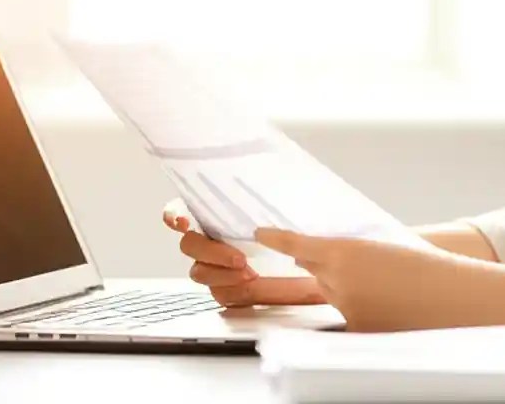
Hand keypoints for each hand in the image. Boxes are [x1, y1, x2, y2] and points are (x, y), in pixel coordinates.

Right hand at [161, 199, 326, 307]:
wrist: (329, 273)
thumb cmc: (308, 239)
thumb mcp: (298, 223)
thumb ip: (279, 222)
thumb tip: (269, 218)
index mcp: (222, 216)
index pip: (185, 210)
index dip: (176, 215)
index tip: (182, 222)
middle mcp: (216, 241)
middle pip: (190, 244)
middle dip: (211, 252)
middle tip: (239, 258)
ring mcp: (220, 268)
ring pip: (200, 272)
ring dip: (222, 274)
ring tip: (249, 275)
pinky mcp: (231, 291)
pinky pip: (218, 294)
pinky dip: (231, 291)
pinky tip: (247, 287)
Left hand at [255, 227, 493, 331]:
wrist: (454, 297)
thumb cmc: (427, 266)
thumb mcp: (384, 245)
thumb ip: (349, 249)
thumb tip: (322, 255)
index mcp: (344, 252)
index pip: (298, 245)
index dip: (276, 239)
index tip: (262, 233)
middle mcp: (338, 282)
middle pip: (314, 268)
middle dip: (322, 262)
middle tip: (349, 258)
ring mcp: (346, 308)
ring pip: (332, 292)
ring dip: (346, 285)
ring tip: (386, 281)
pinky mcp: (357, 329)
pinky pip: (347, 314)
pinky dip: (361, 306)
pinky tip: (390, 301)